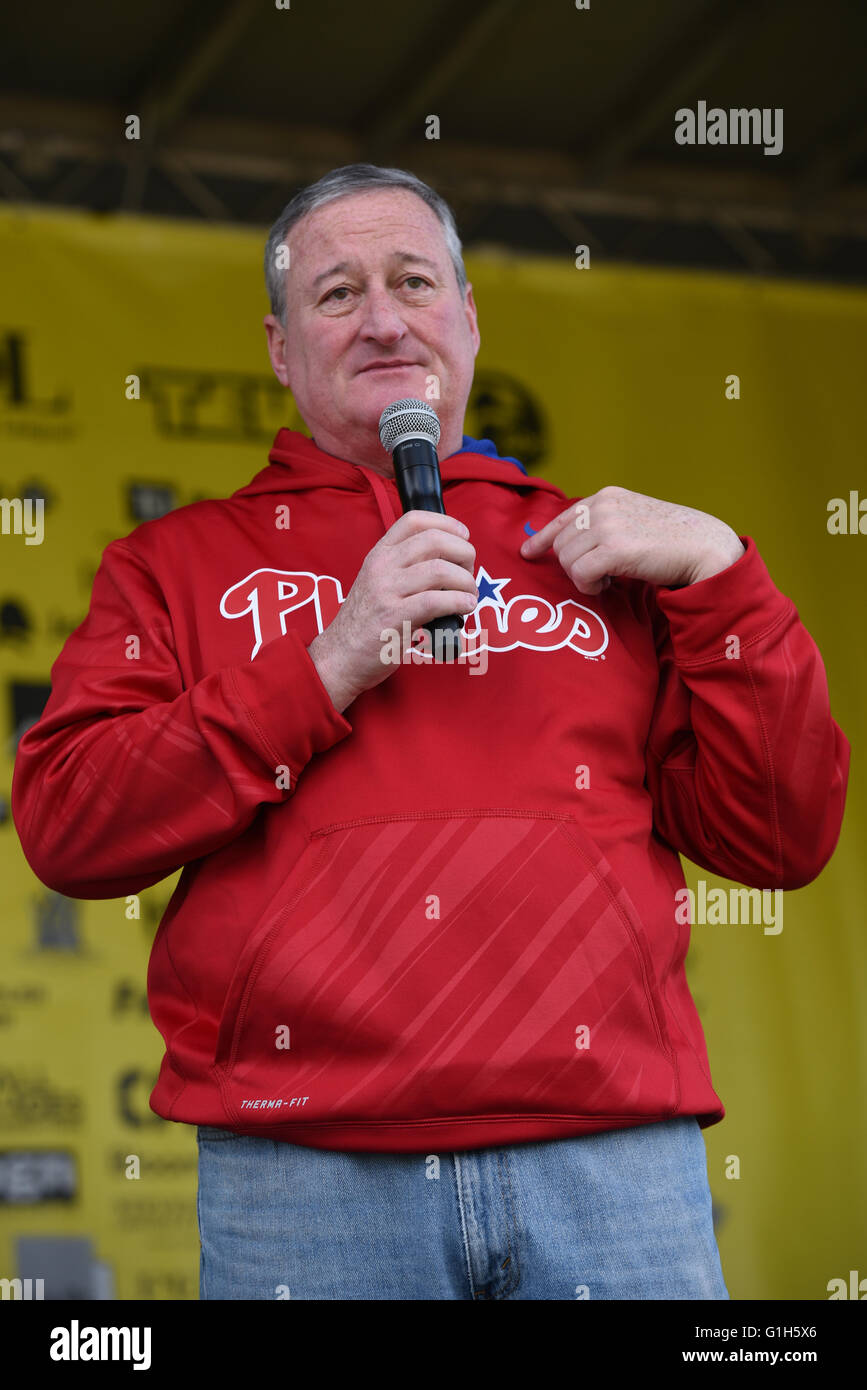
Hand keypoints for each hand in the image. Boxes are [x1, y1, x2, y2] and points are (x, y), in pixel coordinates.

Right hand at [308, 511, 476, 710]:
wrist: (340, 656)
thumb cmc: (366, 622)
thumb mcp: (378, 582)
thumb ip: (406, 567)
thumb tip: (451, 562)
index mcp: (379, 554)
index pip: (414, 520)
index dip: (446, 523)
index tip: (463, 536)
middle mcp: (382, 567)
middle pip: (435, 541)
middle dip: (464, 553)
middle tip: (469, 572)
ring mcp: (386, 591)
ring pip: (440, 570)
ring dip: (466, 582)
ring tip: (469, 596)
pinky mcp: (395, 618)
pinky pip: (436, 601)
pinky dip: (459, 602)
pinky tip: (465, 608)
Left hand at [520, 485, 744, 594]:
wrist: (705, 547)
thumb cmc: (673, 542)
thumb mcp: (634, 520)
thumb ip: (606, 525)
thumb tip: (572, 546)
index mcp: (607, 496)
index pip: (563, 517)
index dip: (542, 538)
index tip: (528, 552)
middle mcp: (603, 505)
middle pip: (561, 544)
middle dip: (575, 565)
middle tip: (603, 575)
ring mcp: (608, 525)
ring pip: (567, 560)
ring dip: (584, 577)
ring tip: (612, 578)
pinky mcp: (615, 549)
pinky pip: (579, 574)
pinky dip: (590, 586)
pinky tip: (610, 584)